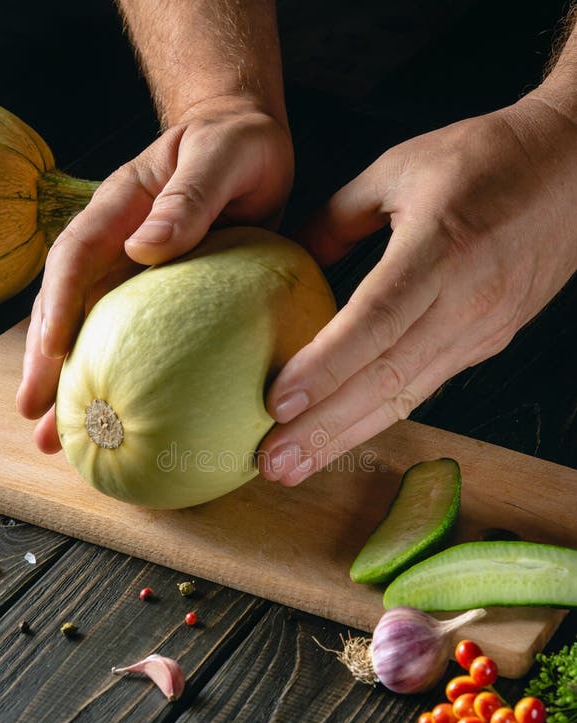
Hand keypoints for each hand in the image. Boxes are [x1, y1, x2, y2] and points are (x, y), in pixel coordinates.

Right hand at [17, 98, 293, 451]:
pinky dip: (121, 375)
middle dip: (45, 361)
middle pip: (67, 304)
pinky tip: (122, 414)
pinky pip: (133, 338)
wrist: (249, 141)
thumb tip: (144, 249)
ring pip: (92, 328)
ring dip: (70, 380)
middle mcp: (116, 242)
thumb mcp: (223, 158)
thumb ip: (189, 198)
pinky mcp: (161, 295)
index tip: (52, 353)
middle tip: (34, 415)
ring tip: (57, 436)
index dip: (59, 305)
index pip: (76, 256)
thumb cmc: (237, 144)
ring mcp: (133, 271)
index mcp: (121, 207)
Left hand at [258, 95, 576, 485]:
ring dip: (347, 437)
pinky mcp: (489, 343)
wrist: (574, 169)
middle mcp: (466, 302)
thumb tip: (291, 257)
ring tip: (295, 467)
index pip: (375, 322)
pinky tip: (342, 434)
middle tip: (273, 465)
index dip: (325, 368)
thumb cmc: (487, 158)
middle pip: (387, 380)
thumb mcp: (400, 168)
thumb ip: (338, 216)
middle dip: (326, 430)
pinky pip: (425, 387)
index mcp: (441, 249)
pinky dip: (380, 415)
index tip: (277, 404)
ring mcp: (482, 331)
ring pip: (406, 397)